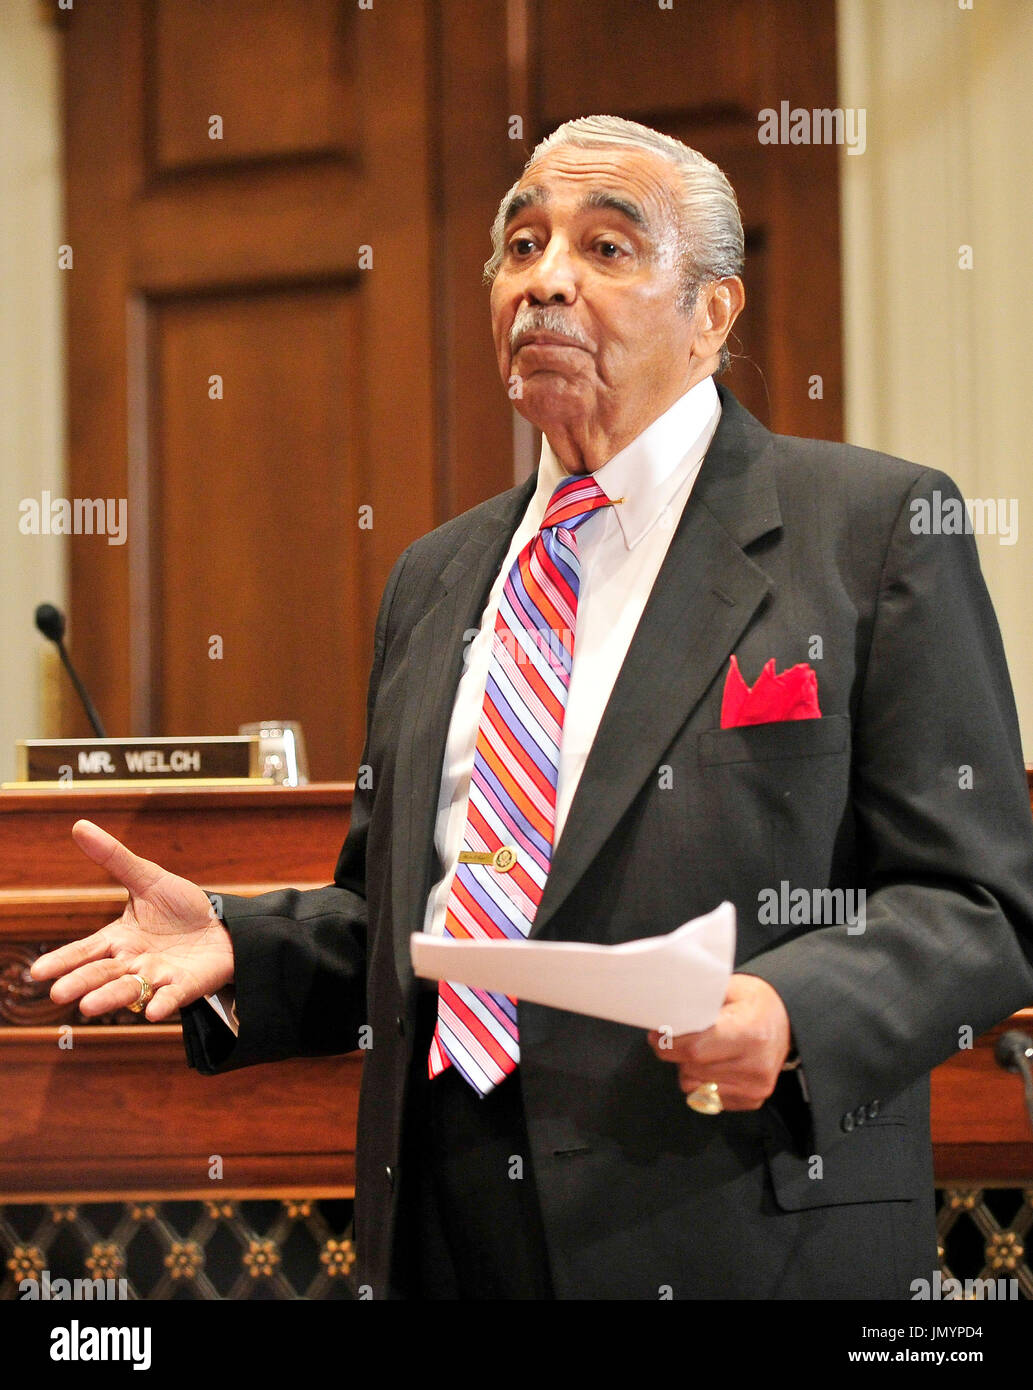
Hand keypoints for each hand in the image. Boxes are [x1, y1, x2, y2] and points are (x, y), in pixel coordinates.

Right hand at [30, 820, 233, 1021]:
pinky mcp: (187, 985)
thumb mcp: (148, 878)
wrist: (225, 924)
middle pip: (102, 973)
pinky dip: (162, 1003)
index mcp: (120, 939)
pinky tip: (152, 1011)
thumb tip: (79, 826)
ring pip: (130, 988)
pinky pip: (172, 996)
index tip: (38, 972)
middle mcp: (134, 962)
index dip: (64, 960)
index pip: (86, 951)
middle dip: (81, 983)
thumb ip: (114, 858)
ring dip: (111, 997)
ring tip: (89, 1007)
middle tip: (58, 993)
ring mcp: (159, 976)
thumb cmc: (182, 907)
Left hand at [647, 974, 791, 1109]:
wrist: (788, 1020)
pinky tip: (715, 1064)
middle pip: (691, 1069)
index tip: (657, 1035)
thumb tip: (663, 1009)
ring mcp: (755, 1086)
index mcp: (749, 1033)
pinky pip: (708, 1097)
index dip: (668, 1044)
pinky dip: (703, 1081)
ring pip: (694, 1086)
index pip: (694, 1050)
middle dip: (677, 1054)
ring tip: (704, 1049)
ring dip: (689, 1069)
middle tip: (681, 1037)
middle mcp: (755, 1064)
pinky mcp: (753, 1099)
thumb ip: (698, 1000)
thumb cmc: (753, 1002)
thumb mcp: (729, 988)